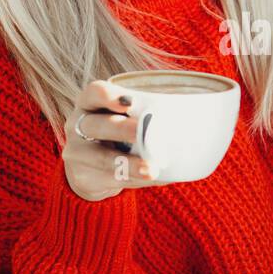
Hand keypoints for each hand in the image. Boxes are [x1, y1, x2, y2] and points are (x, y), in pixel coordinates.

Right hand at [63, 79, 160, 200]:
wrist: (90, 171)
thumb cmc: (116, 136)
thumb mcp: (123, 119)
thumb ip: (147, 114)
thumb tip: (195, 119)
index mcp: (89, 104)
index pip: (93, 93)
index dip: (109, 96)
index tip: (130, 102)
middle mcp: (78, 125)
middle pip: (96, 125)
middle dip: (122, 129)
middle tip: (145, 134)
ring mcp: (77, 153)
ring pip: (102, 158)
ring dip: (129, 163)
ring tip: (151, 169)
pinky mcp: (83, 177)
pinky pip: (111, 179)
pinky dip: (135, 180)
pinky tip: (154, 178)